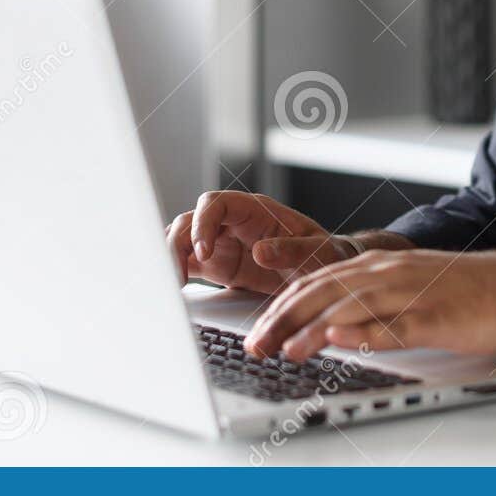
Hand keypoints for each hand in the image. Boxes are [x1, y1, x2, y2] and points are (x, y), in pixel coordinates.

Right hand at [165, 191, 348, 294]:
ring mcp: (221, 243)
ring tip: (172, 288)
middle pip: (190, 221)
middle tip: (177, 276)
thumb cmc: (323, 253)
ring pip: (181, 241)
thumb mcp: (317, 251)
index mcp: (255, 211)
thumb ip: (292, 250)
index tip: (204, 251)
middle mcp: (232, 223)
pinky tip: (173, 292)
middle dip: (177, 244)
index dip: (203, 223)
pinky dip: (175, 274)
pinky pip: (187, 264)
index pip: (216, 203)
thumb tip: (260, 251)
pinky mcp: (216, 266)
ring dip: (171, 259)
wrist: (323, 270)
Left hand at [244, 248, 495, 361]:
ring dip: (312, 330)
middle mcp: (388, 273)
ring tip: (285, 350)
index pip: (316, 282)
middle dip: (283, 320)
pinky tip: (342, 344)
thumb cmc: (465, 292)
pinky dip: (365, 334)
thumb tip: (328, 323)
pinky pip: (395, 326)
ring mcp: (411, 294)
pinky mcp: (435, 317)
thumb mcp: (408, 287)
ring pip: (351, 307)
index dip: (281, 307)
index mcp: (379, 265)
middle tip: (256, 345)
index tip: (257, 330)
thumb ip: (369, 301)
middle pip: (324, 292)